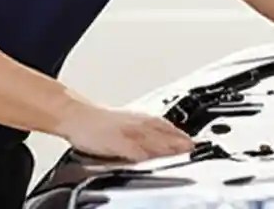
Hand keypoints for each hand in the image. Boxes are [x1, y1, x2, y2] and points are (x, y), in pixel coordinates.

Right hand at [55, 103, 193, 162]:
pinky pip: (131, 148)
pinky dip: (141, 154)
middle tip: (194, 149)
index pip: (168, 127)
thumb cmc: (100, 121)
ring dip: (167, 146)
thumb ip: (146, 132)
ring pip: (151, 139)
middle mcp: (138, 123)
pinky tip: (149, 159)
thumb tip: (163, 141)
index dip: (183, 136)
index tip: (196, 144)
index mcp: (142, 119)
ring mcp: (127, 131)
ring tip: (181, 153)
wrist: (77, 114)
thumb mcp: (128, 123)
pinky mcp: (114, 140)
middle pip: (164, 133)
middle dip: (180, 142)